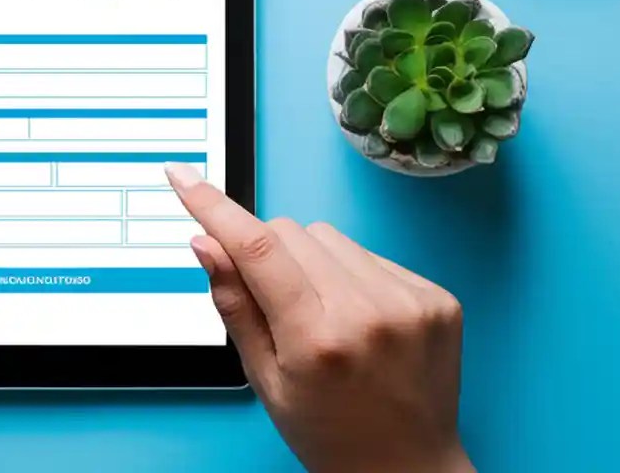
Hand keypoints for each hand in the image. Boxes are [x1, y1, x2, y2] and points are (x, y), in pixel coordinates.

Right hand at [165, 163, 472, 472]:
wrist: (407, 467)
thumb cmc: (329, 432)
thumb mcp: (264, 380)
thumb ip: (234, 305)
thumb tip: (207, 243)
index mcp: (317, 340)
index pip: (255, 249)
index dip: (213, 207)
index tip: (184, 177)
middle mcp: (367, 313)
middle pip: (290, 233)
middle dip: (266, 252)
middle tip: (273, 301)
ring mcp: (409, 302)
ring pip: (329, 236)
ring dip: (310, 260)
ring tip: (320, 314)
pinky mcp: (435, 296)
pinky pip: (370, 254)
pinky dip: (351, 274)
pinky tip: (357, 318)